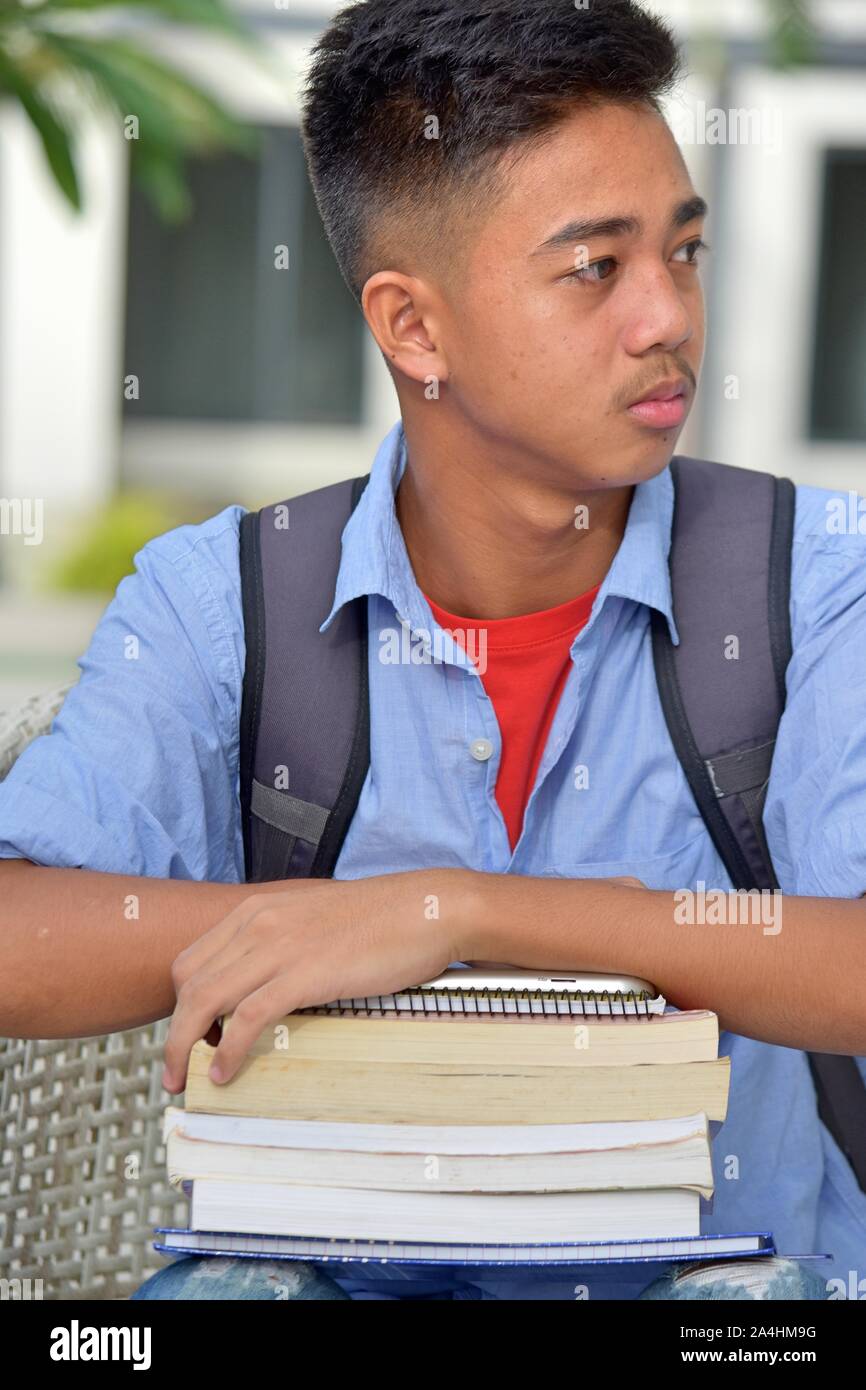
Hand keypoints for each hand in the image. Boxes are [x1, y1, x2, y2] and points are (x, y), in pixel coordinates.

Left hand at [161, 867, 473, 1092]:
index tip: (193, 1036)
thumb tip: (266, 983)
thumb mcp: (313, 919)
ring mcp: (278, 946)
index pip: (192, 959)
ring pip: (204, 1000)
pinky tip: (226, 1074)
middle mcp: (257, 922)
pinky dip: (228, 1050)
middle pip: (187, 982)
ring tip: (185, 1080)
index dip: (182, 1003)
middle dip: (174, 1031)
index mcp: (257, 909)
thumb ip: (282, 942)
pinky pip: (246, 1017)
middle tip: (178, 1067)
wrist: (426, 910)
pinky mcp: (303, 973)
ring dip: (184, 1047)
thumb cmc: (381, 920)